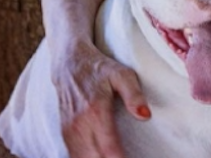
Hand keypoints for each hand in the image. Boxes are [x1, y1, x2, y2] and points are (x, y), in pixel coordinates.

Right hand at [51, 41, 150, 157]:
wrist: (70, 63)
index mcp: (96, 111)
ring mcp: (69, 130)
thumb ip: (134, 95)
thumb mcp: (122, 74)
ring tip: (118, 156)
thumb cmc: (100, 68)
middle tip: (128, 156)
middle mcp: (79, 124)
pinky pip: (74, 155)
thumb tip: (145, 115)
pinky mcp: (64, 133)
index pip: (109, 149)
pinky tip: (99, 157)